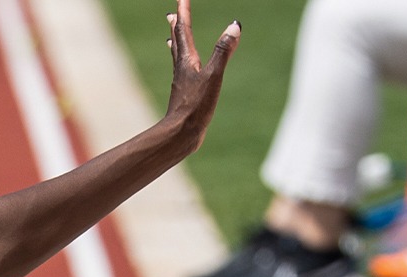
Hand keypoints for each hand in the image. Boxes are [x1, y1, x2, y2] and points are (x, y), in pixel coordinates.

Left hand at [161, 0, 241, 153]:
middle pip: (177, 41)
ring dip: (176, 43)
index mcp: (187, 61)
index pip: (184, 30)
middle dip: (177, 26)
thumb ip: (224, 51)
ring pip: (178, 57)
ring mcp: (182, 82)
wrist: (180, 134)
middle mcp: (181, 69)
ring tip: (172, 36)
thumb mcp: (214, 76)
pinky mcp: (184, 95)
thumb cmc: (195, 106)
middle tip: (172, 13)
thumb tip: (234, 26)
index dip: (183, 12)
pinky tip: (184, 71)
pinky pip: (183, 72)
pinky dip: (182, 64)